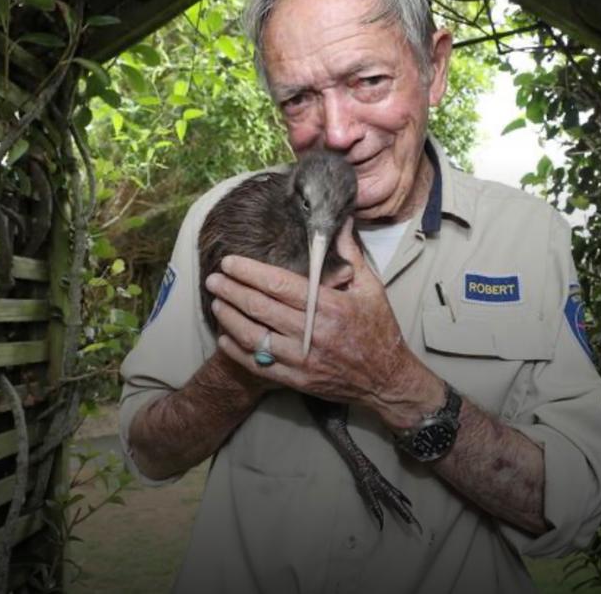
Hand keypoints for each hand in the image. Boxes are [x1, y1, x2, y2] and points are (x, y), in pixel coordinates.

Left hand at [204, 219, 441, 427]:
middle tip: (214, 279)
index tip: (230, 262)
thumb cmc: (378, 330)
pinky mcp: (298, 380)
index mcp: (330, 305)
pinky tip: (225, 336)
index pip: (279, 284)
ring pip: (254, 336)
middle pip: (260, 308)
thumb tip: (339, 220)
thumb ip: (349, 254)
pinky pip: (259, 364)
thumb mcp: (371, 288)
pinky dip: (237, 350)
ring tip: (216, 302)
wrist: (387, 379)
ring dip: (230, 317)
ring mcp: (304, 359)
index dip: (249, 272)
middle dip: (232, 290)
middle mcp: (314, 332)